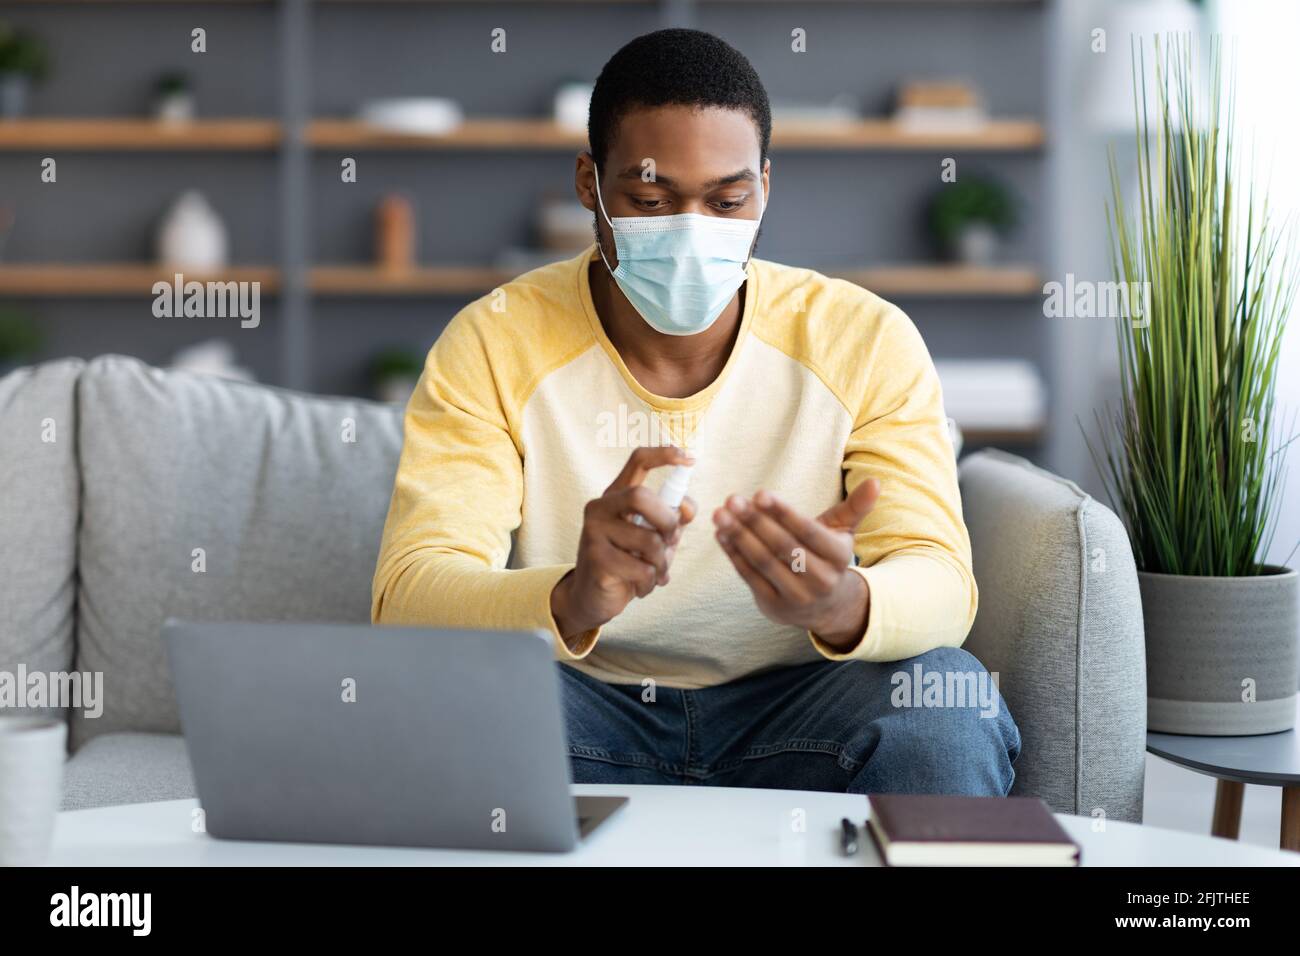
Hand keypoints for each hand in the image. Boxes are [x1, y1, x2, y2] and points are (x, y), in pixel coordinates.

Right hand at [551, 446, 696, 643]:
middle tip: (670, 541)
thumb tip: (685, 507)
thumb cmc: (628, 562)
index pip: (638, 461)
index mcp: (616, 496)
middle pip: (641, 497)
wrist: (593, 597)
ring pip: (649, 541)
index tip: (690, 458)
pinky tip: (641, 587)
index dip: (665, 455)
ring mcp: (594, 532)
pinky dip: (650, 583)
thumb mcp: (654, 536)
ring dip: (663, 563)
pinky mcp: (596, 559)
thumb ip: (672, 518)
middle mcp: (600, 508)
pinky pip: (641, 569)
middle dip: (667, 522)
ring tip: (656, 574)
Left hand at [712, 478, 880, 650]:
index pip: (808, 532)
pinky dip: (734, 554)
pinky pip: (750, 577)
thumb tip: (877, 482)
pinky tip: (721, 534)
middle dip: (754, 521)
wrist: (827, 607)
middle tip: (732, 499)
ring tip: (720, 513)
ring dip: (739, 536)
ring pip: (763, 562)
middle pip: (782, 547)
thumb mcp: (842, 533)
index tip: (760, 494)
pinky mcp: (773, 605)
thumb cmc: (829, 557)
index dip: (783, 513)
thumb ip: (855, 507)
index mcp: (838, 557)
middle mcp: (819, 579)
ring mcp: (795, 595)